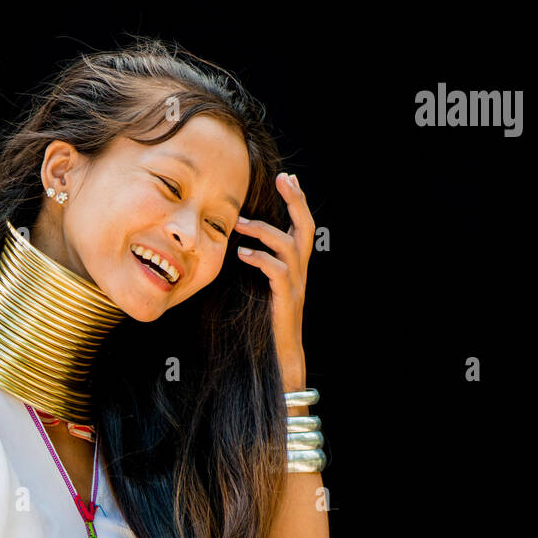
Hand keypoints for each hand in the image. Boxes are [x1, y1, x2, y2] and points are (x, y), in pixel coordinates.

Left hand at [235, 171, 314, 380]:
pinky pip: (277, 272)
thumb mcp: (260, 290)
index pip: (301, 227)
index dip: (297, 202)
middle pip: (306, 228)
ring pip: (289, 247)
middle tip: (285, 179)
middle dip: (297, 202)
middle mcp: (300, 272)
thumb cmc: (265, 325)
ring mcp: (295, 286)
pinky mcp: (286, 300)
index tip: (287, 178)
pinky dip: (260, 259)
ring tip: (239, 223)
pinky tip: (243, 254)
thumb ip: (254, 268)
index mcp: (295, 267)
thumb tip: (231, 247)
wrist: (280, 359)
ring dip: (264, 231)